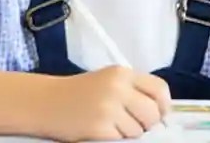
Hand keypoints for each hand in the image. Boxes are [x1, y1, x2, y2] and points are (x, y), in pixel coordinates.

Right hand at [43, 65, 170, 141]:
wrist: (45, 102)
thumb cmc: (79, 93)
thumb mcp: (109, 81)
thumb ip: (133, 90)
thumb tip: (161, 112)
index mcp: (123, 73)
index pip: (159, 89)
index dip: (164, 105)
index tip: (159, 114)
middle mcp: (118, 88)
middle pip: (152, 113)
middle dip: (147, 124)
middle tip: (133, 125)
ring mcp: (108, 108)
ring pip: (137, 131)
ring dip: (129, 133)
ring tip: (110, 125)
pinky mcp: (98, 128)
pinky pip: (121, 140)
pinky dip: (114, 139)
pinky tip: (101, 131)